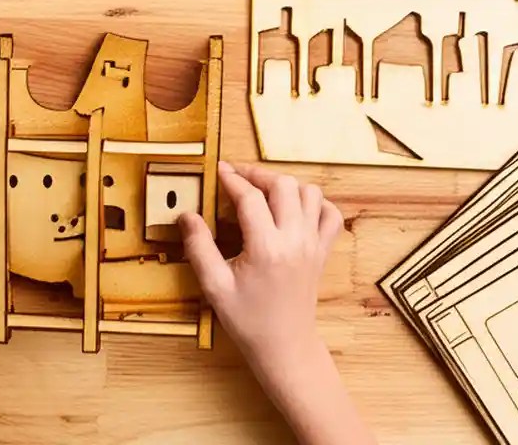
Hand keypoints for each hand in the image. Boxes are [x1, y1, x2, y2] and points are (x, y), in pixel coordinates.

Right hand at [178, 162, 342, 378]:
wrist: (284, 346)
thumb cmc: (247, 320)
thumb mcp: (214, 286)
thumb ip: (198, 247)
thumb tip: (186, 215)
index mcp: (266, 248)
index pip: (250, 197)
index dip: (232, 179)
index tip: (218, 170)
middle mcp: (295, 240)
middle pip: (283, 185)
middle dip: (258, 174)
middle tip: (238, 178)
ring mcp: (313, 244)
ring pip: (310, 193)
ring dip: (286, 185)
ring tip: (264, 191)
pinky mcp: (323, 251)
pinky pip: (331, 214)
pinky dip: (316, 203)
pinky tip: (296, 208)